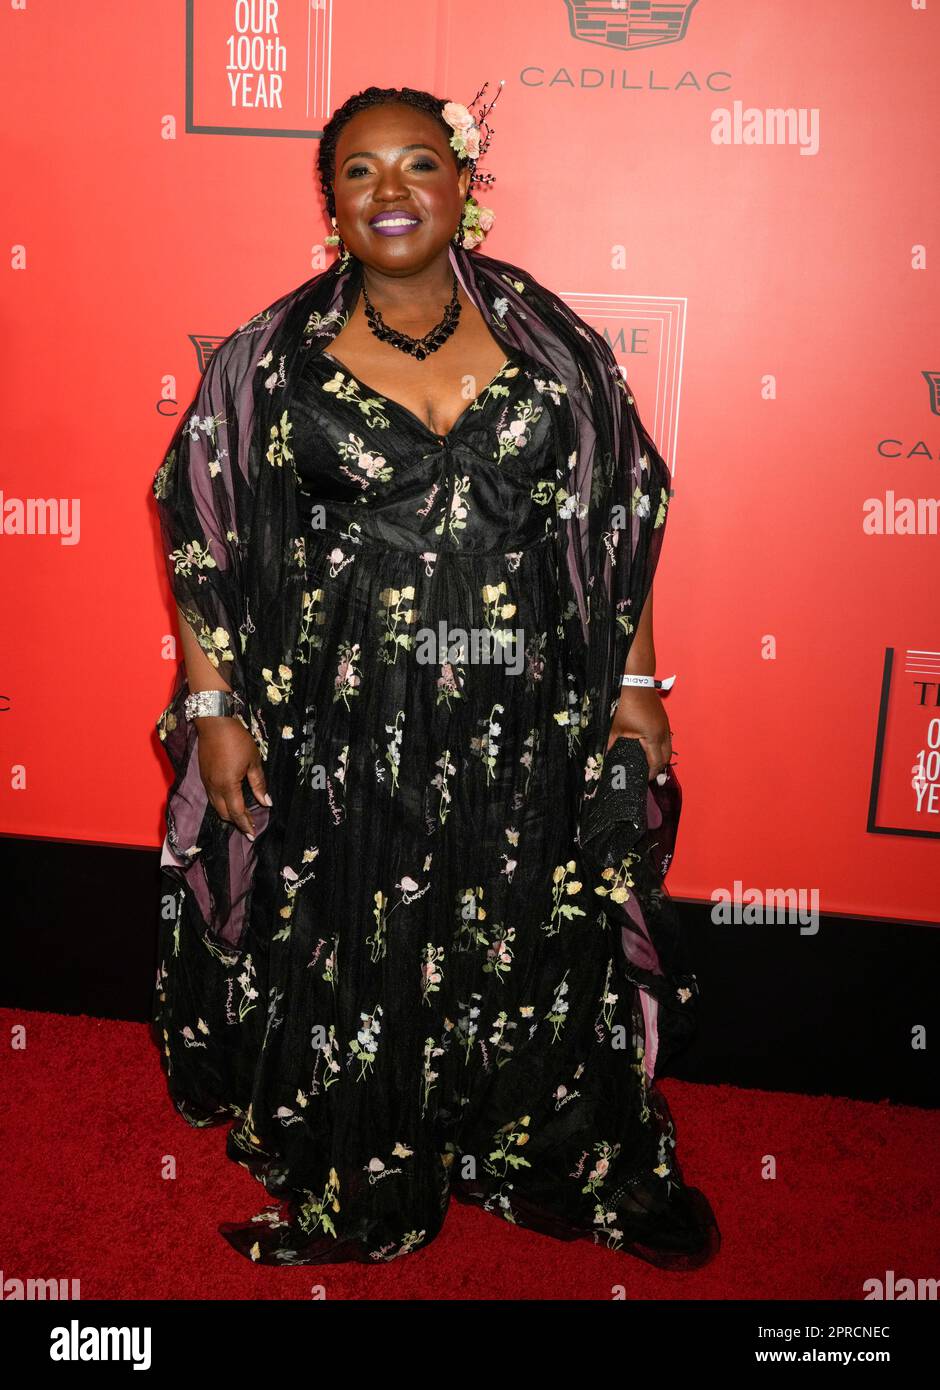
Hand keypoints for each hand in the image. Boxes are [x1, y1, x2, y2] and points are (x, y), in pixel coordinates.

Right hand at [194, 717, 270, 839]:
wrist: (214, 722)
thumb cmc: (236, 739)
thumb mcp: (253, 760)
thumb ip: (259, 783)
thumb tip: (266, 802)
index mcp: (228, 785)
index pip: (237, 812)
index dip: (246, 824)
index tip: (252, 834)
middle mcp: (214, 787)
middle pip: (224, 813)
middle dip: (237, 822)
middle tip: (249, 827)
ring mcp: (206, 781)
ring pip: (216, 806)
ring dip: (228, 814)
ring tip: (241, 817)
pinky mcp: (203, 775)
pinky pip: (211, 796)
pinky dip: (221, 803)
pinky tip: (229, 801)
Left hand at [606, 687, 671, 779]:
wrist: (635, 679)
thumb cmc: (624, 702)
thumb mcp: (614, 727)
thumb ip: (609, 745)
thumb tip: (603, 759)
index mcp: (653, 737)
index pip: (656, 763)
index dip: (649, 774)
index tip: (641, 780)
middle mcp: (663, 733)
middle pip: (666, 757)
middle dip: (657, 767)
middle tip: (645, 774)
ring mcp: (665, 725)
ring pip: (667, 747)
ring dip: (659, 756)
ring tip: (646, 763)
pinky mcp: (663, 718)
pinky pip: (665, 738)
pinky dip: (659, 746)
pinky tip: (647, 747)